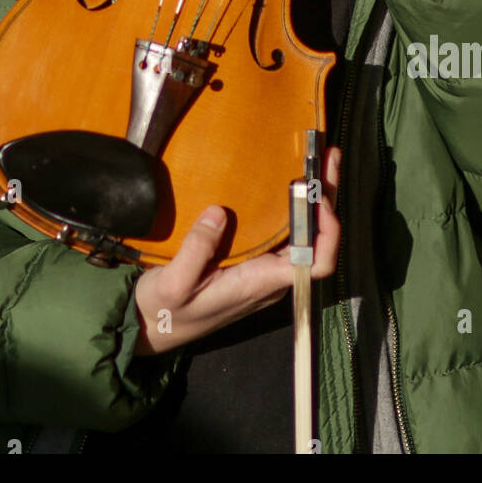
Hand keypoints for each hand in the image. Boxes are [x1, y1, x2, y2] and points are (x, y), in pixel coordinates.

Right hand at [132, 147, 341, 355]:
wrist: (152, 326)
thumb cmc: (165, 310)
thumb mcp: (173, 283)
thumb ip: (196, 250)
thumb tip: (219, 211)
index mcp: (261, 283)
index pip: (316, 264)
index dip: (328, 232)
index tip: (320, 198)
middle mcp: (271, 277)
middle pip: (316, 241)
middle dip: (326, 198)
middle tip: (329, 156)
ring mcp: (263, 270)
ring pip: (303, 236)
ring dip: (313, 200)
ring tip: (317, 161)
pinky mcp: (251, 263)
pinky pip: (284, 235)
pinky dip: (292, 207)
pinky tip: (288, 183)